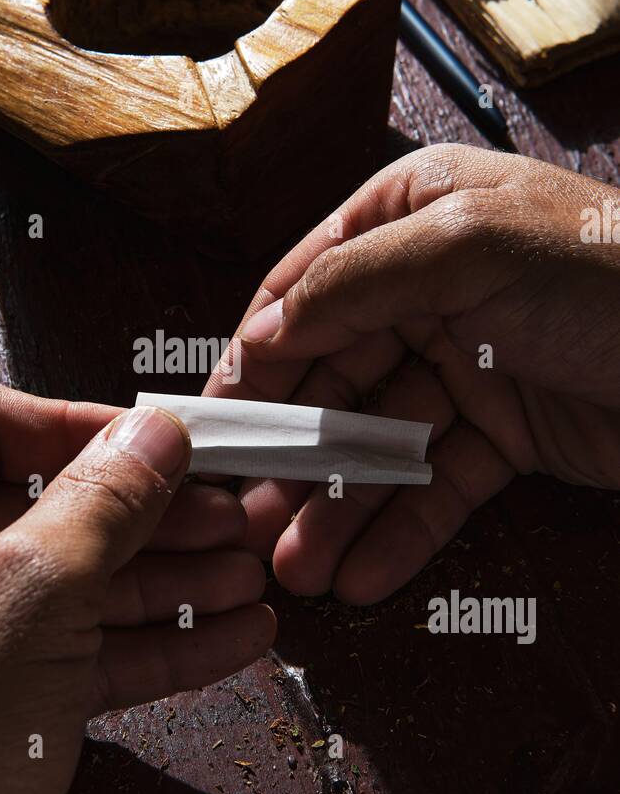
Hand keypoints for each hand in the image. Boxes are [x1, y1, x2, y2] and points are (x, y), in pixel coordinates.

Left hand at [0, 383, 273, 793]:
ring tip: (245, 576)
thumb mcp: (32, 594)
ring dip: (168, 582)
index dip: (79, 425)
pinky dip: (155, 645)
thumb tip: (154, 434)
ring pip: (77, 586)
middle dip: (148, 517)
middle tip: (226, 515)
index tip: (158, 440)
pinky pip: (84, 653)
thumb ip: (104, 502)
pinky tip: (227, 636)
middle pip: (46, 508)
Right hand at [205, 144, 619, 601]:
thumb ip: (351, 284)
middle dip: (291, 453)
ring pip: (379, 442)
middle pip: (334, 376)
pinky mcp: (507, 432)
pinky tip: (362, 577)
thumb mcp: (461, 247)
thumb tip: (262, 330)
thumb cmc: (598, 273)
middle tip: (244, 521)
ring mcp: (469, 362)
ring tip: (294, 570)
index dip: (254, 358)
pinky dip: (401, 531)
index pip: (305, 287)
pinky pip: (438, 485)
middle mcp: (430, 286)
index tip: (211, 425)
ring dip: (336, 508)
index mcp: (409, 216)